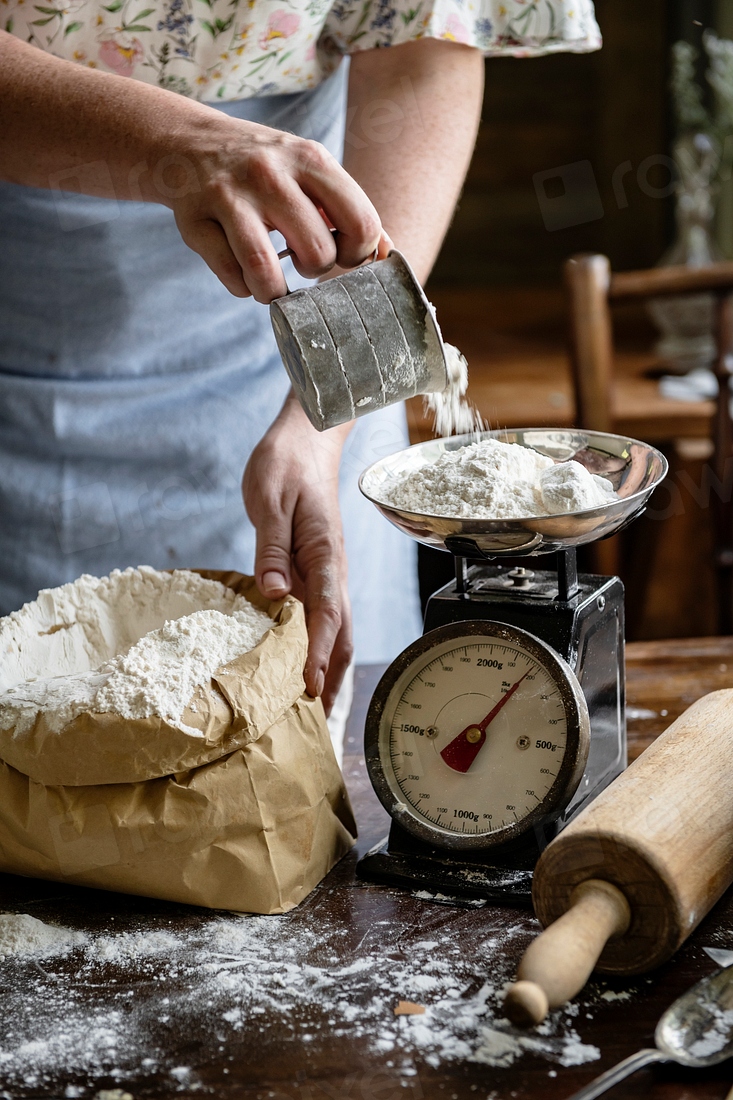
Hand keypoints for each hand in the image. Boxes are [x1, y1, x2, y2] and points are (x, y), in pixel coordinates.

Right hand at [170, 116, 386, 301]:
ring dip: (274, 291)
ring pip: (265, 272)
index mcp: (310, 158)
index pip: (360, 222)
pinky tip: (244, 273)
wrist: (186, 145)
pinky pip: (232, 278)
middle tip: (303, 261)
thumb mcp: (309, 169)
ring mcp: (229, 197)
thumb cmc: (264, 168)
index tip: (343, 256)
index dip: (358, 254)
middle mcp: (270, 173)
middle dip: (315, 270)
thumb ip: (348, 208)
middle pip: (318, 253)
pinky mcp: (195, 222)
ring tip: (273, 284)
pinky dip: (243, 288)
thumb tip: (387, 253)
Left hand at [242, 392, 352, 713]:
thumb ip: (270, 548)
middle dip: (334, 674)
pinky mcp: (314, 570)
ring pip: (336, 627)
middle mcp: (333, 569)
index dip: (319, 653)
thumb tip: (272, 594)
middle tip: (317, 716)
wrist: (304, 440)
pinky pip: (320, 615)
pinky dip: (317, 645)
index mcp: (325, 554)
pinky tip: (301, 663)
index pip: (326, 613)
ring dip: (330, 664)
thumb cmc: (284, 465)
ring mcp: (326, 572)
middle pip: (342, 632)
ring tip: (314, 705)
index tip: (310, 687)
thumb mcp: (268, 500)